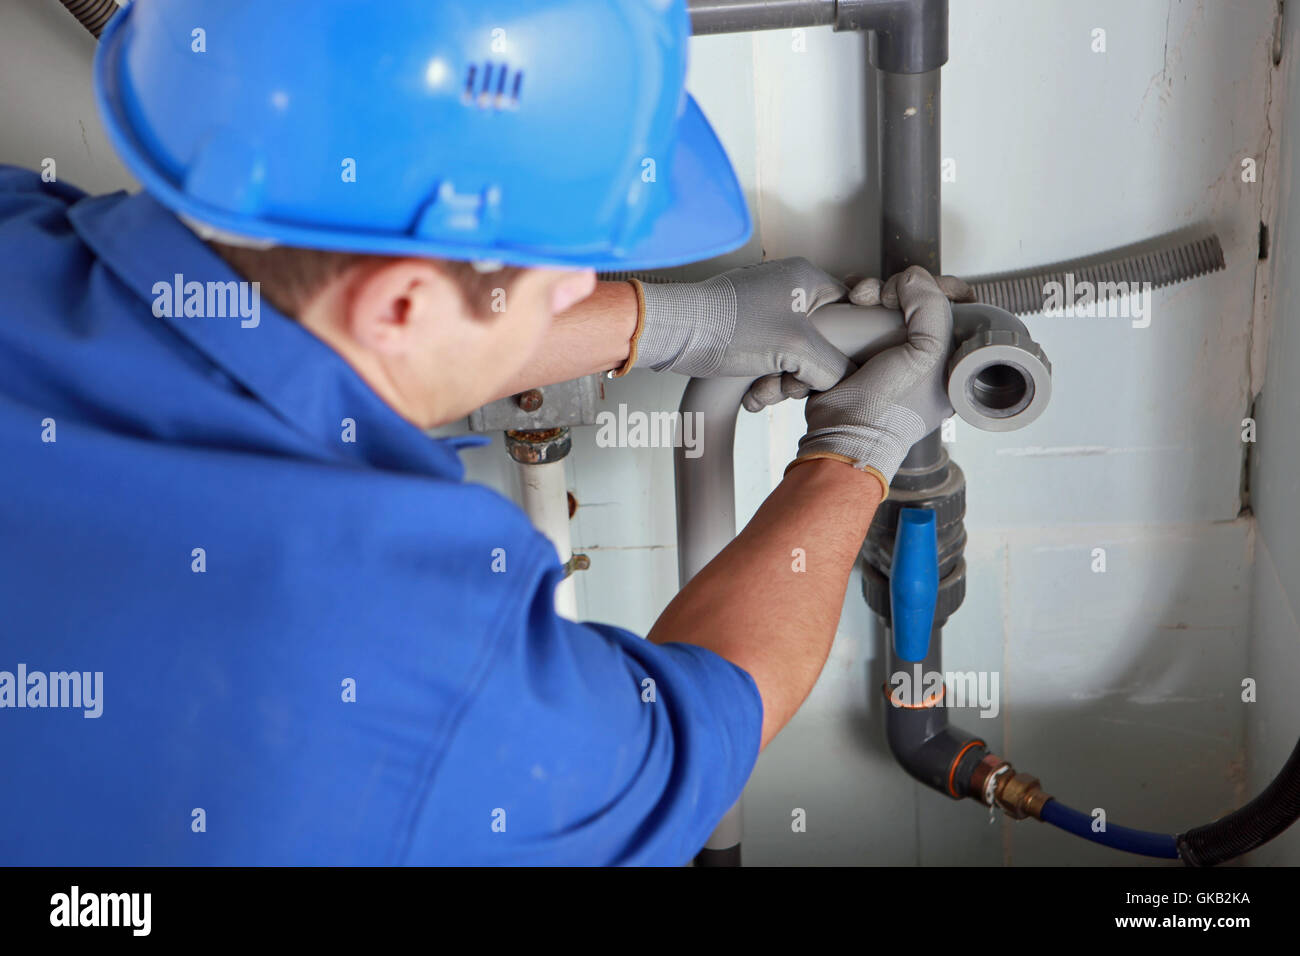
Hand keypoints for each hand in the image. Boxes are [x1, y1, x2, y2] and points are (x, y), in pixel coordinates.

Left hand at [632, 257, 852, 411]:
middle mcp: (787, 291)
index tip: (832, 363)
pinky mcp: (746, 331)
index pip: (850, 309)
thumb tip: (847, 379)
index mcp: (806, 279)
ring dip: (780, 383)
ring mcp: (765, 311)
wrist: (675, 334)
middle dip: (803, 373)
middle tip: (786, 382)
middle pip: (821, 342)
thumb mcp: (797, 349)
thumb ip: (834, 365)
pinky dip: (761, 381)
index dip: (846, 342)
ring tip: (760, 390)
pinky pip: (769, 361)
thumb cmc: (730, 328)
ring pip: (793, 358)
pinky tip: (750, 394)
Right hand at [788, 265, 956, 496]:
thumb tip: (911, 280)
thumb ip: (931, 307)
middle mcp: (920, 355)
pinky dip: (851, 303)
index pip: (957, 308)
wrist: (842, 433)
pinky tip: (847, 303)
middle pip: (917, 299)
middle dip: (898, 287)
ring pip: (886, 303)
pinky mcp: (856, 351)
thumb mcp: (928, 353)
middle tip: (883, 296)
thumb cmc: (890, 411)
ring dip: (871, 291)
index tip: (922, 287)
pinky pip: (859, 315)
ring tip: (858, 299)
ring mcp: (886, 352)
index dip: (939, 288)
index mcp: (950, 361)